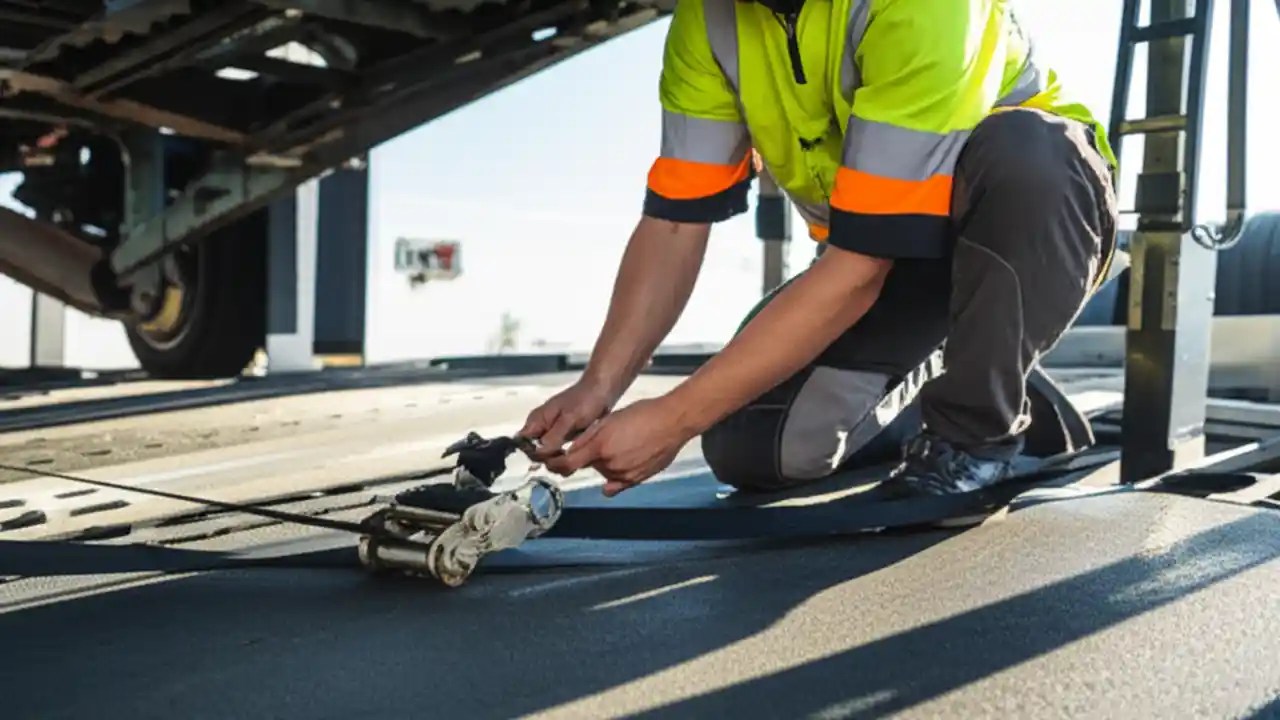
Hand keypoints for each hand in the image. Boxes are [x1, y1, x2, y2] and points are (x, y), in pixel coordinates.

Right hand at [518, 379, 616, 461]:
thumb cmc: (585, 401)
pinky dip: (564, 456)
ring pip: (547, 452)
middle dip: (547, 459)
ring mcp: (552, 432)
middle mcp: (541, 427)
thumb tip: (538, 453)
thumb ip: (554, 436)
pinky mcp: (563, 436)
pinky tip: (576, 460)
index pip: (523, 442)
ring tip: (572, 463)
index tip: (548, 460)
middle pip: (534, 450)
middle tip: (565, 462)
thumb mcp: (570, 418)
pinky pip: (558, 450)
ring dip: (556, 459)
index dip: (532, 453)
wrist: (602, 390)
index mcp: (537, 420)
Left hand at [548, 396, 695, 496]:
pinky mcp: (636, 480)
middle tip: (606, 440)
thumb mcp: (609, 420)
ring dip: (605, 463)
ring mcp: (623, 474)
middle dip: (589, 456)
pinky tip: (621, 465)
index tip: (552, 463)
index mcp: (600, 446)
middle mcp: (609, 464)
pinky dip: (614, 478)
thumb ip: (587, 438)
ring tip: (623, 445)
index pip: (568, 463)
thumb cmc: (643, 414)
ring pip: (603, 472)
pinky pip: (616, 485)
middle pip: (587, 465)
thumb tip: (571, 451)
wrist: (672, 422)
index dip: (556, 464)